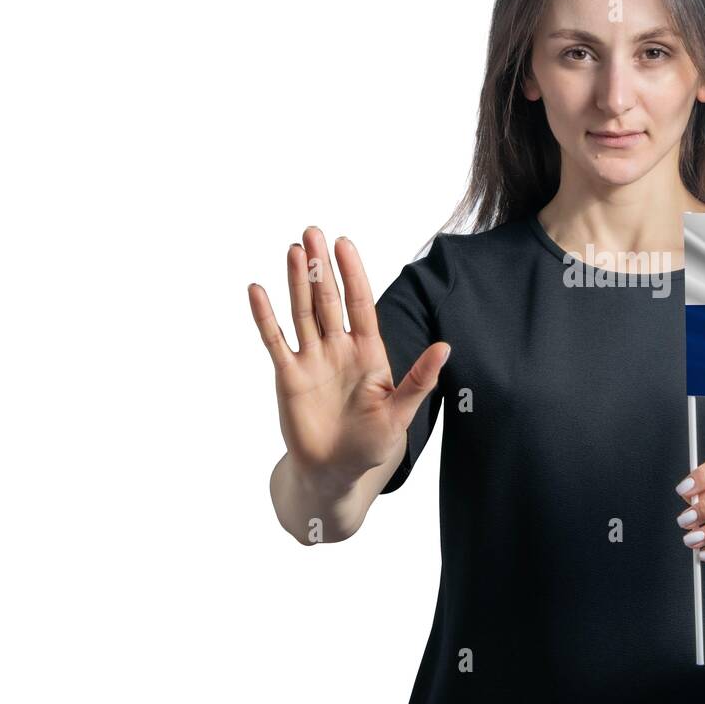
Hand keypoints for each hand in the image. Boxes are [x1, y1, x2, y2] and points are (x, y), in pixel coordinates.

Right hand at [247, 225, 449, 491]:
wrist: (336, 472)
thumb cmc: (373, 444)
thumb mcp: (400, 413)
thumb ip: (419, 380)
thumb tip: (446, 346)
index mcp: (369, 352)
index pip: (360, 304)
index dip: (352, 274)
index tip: (344, 243)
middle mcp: (339, 348)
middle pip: (328, 300)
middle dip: (322, 267)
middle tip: (313, 231)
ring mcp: (312, 359)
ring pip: (303, 312)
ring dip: (297, 282)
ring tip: (294, 250)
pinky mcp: (289, 376)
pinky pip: (275, 340)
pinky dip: (265, 317)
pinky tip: (258, 290)